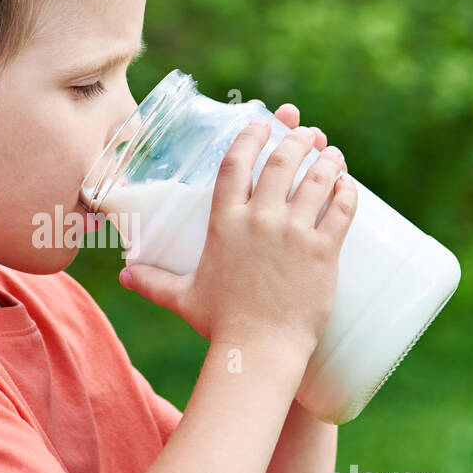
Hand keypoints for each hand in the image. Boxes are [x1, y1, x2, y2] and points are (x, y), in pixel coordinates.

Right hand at [119, 115, 356, 352]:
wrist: (259, 350)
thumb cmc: (221, 324)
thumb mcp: (182, 297)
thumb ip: (153, 281)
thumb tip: (124, 276)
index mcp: (225, 223)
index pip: (235, 164)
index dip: (250, 136)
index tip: (262, 122)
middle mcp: (260, 220)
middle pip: (282, 162)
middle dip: (296, 139)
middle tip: (305, 134)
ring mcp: (294, 234)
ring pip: (317, 179)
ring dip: (327, 160)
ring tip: (331, 154)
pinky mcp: (323, 252)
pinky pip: (341, 210)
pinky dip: (346, 191)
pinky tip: (347, 184)